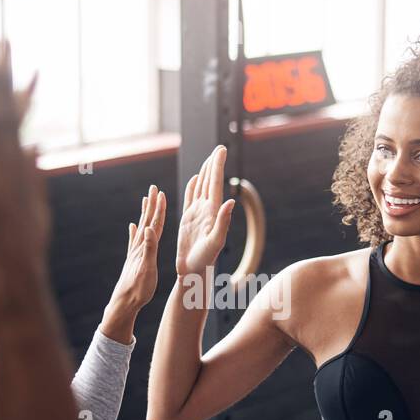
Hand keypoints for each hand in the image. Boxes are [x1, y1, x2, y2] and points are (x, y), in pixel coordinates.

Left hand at [101, 185, 165, 342]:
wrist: (124, 303)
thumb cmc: (138, 290)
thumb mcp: (147, 270)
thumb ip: (149, 249)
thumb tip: (147, 227)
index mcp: (145, 248)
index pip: (153, 224)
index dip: (158, 209)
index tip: (161, 193)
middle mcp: (139, 247)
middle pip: (147, 221)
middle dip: (152, 205)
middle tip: (154, 188)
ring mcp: (134, 253)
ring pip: (142, 228)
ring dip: (145, 214)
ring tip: (145, 200)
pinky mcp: (132, 260)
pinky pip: (135, 241)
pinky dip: (135, 231)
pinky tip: (134, 226)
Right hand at [176, 145, 235, 277]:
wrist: (193, 271)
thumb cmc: (205, 260)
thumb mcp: (215, 241)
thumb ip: (223, 222)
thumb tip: (231, 202)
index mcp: (213, 212)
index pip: (216, 183)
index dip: (218, 166)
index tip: (221, 149)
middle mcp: (207, 210)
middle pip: (210, 182)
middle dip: (214, 165)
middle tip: (219, 148)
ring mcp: (198, 214)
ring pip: (201, 188)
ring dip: (205, 173)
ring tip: (209, 159)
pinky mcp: (188, 219)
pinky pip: (190, 198)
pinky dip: (193, 187)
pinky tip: (195, 178)